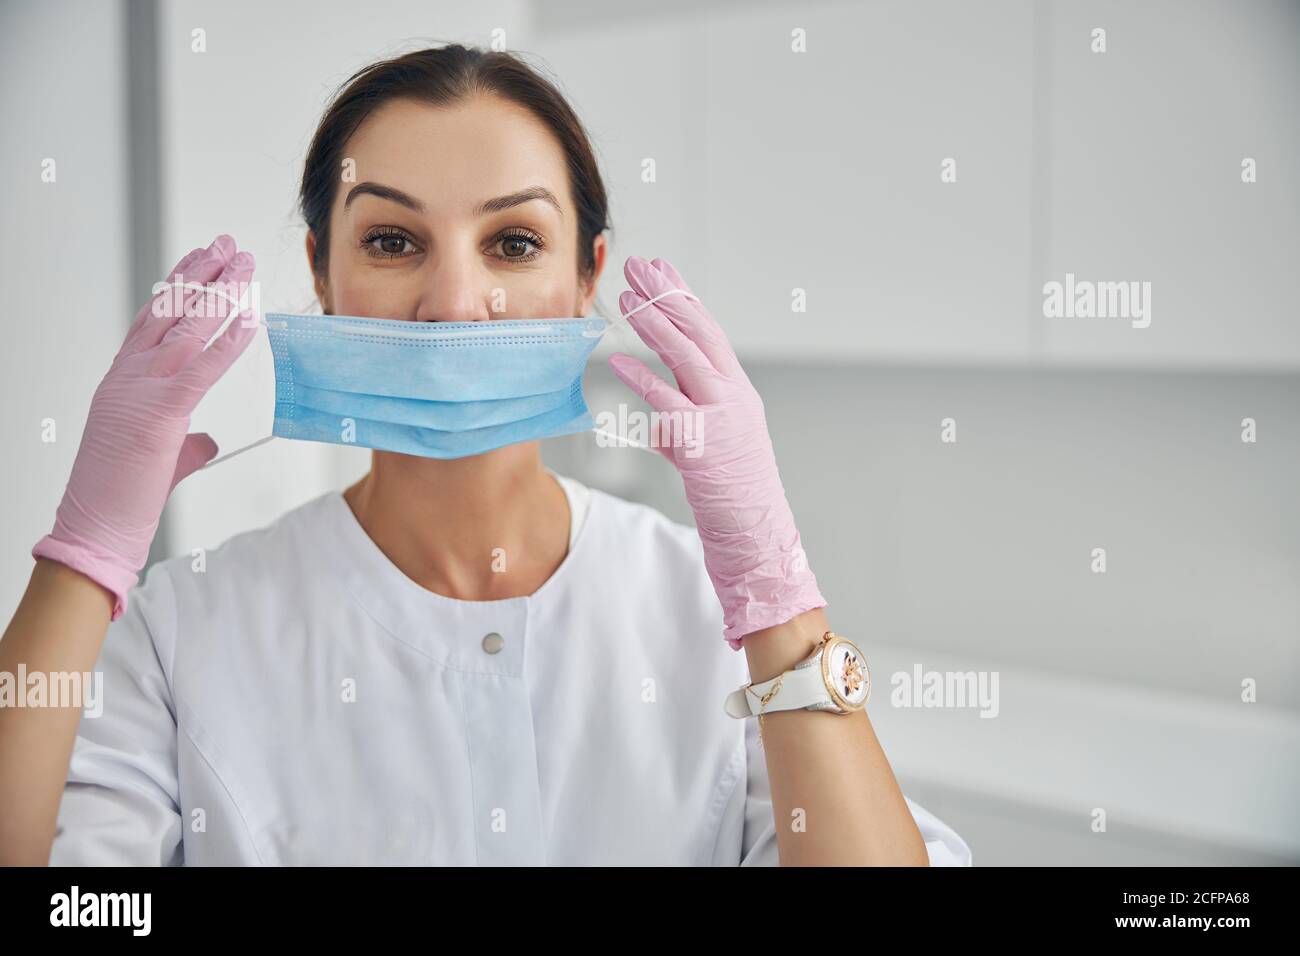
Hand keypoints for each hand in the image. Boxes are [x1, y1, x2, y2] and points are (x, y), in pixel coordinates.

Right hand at [31, 235, 258, 619]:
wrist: (96, 523)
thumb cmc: (120, 493)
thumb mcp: (158, 456)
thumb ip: (185, 439)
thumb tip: (207, 439)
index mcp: (123, 378)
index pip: (153, 318)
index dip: (179, 285)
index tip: (201, 260)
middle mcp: (128, 374)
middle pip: (170, 311)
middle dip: (203, 274)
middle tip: (229, 247)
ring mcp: (141, 389)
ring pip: (186, 328)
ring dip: (220, 293)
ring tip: (243, 266)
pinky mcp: (161, 412)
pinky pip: (202, 367)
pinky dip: (228, 340)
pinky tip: (249, 318)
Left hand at [608, 256, 825, 648]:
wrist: (757, 530)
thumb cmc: (734, 492)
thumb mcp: (716, 445)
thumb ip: (689, 420)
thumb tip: (657, 414)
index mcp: (737, 390)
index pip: (709, 331)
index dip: (683, 298)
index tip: (661, 270)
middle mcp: (733, 394)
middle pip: (699, 331)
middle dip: (667, 295)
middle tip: (640, 266)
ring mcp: (721, 415)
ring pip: (686, 356)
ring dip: (653, 324)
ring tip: (626, 298)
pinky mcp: (703, 440)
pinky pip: (667, 402)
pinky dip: (641, 377)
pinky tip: (616, 359)